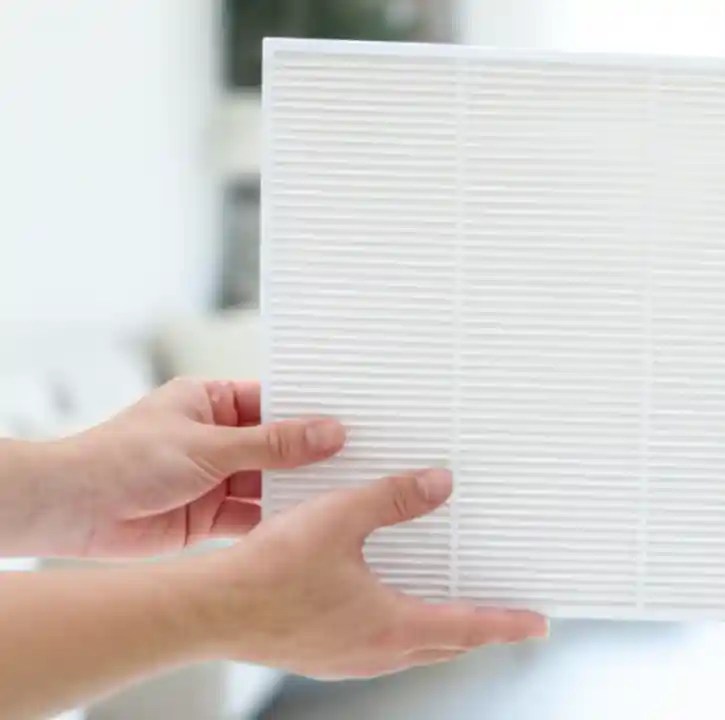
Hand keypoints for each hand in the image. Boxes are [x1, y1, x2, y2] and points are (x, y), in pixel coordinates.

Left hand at [27, 377, 344, 556]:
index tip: (353, 419)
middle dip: (312, 455)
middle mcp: (217, 437)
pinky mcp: (211, 516)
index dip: (312, 411)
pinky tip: (308, 525)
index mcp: (211, 401)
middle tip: (362, 458)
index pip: (275, 401)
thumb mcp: (208, 444)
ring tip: (344, 493)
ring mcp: (215, 477)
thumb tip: (328, 433)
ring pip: (271, 483)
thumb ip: (272, 444)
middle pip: (279, 445)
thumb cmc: (123, 458)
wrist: (72, 511)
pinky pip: (256, 516)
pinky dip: (278, 522)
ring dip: (298, 491)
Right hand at [196, 468, 547, 677]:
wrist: (206, 611)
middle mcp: (376, 653)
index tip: (538, 625)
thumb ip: (393, 498)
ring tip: (456, 612)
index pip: (468, 627)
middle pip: (445, 645)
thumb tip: (440, 483)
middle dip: (479, 631)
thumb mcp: (340, 518)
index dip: (507, 623)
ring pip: (411, 650)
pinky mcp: (321, 655)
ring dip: (440, 632)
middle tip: (505, 619)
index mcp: (391, 625)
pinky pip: (379, 648)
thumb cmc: (268, 570)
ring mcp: (346, 660)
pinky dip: (402, 631)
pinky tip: (388, 609)